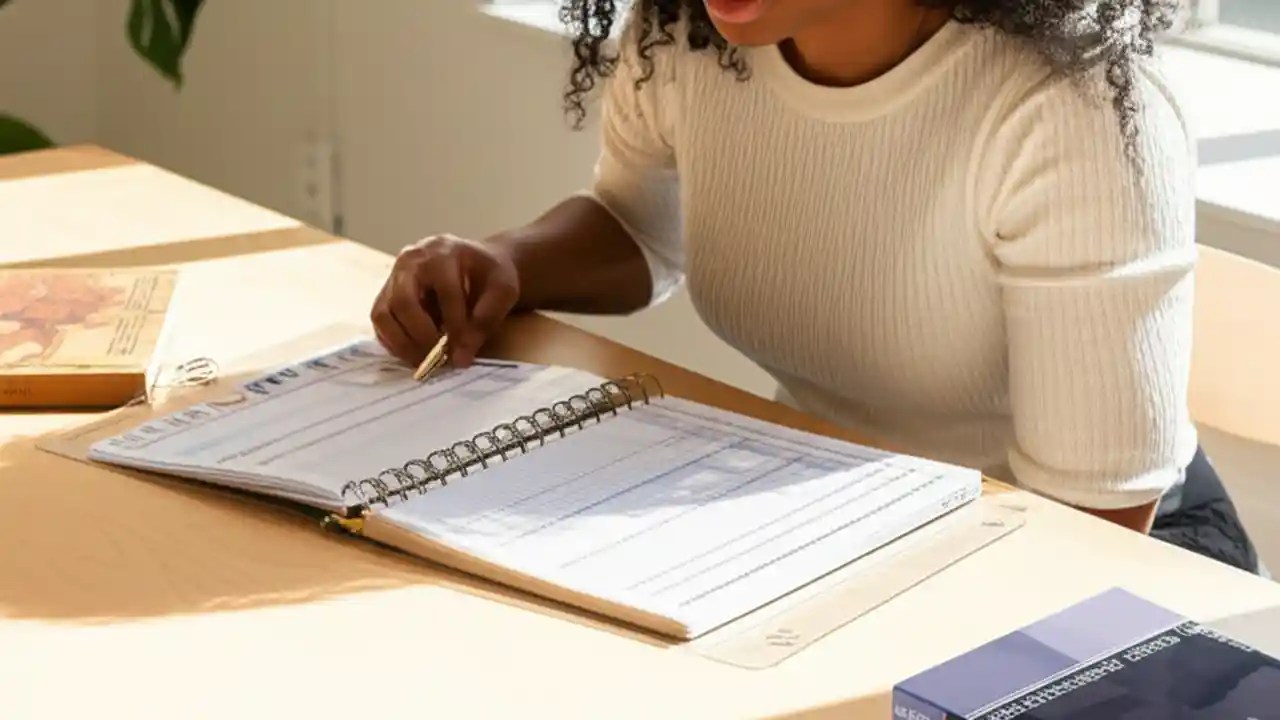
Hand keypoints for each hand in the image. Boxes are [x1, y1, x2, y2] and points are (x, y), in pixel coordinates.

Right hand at [370, 234, 519, 368]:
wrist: (475, 261)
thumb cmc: (489, 273)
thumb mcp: (502, 290)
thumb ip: (486, 320)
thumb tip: (460, 358)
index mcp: (443, 251)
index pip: (446, 292)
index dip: (455, 326)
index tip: (462, 352)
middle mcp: (411, 260)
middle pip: (403, 302)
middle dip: (421, 337)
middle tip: (438, 360)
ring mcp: (393, 276)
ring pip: (383, 314)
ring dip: (402, 344)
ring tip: (425, 361)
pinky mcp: (386, 294)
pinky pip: (381, 323)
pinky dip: (394, 342)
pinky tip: (414, 353)